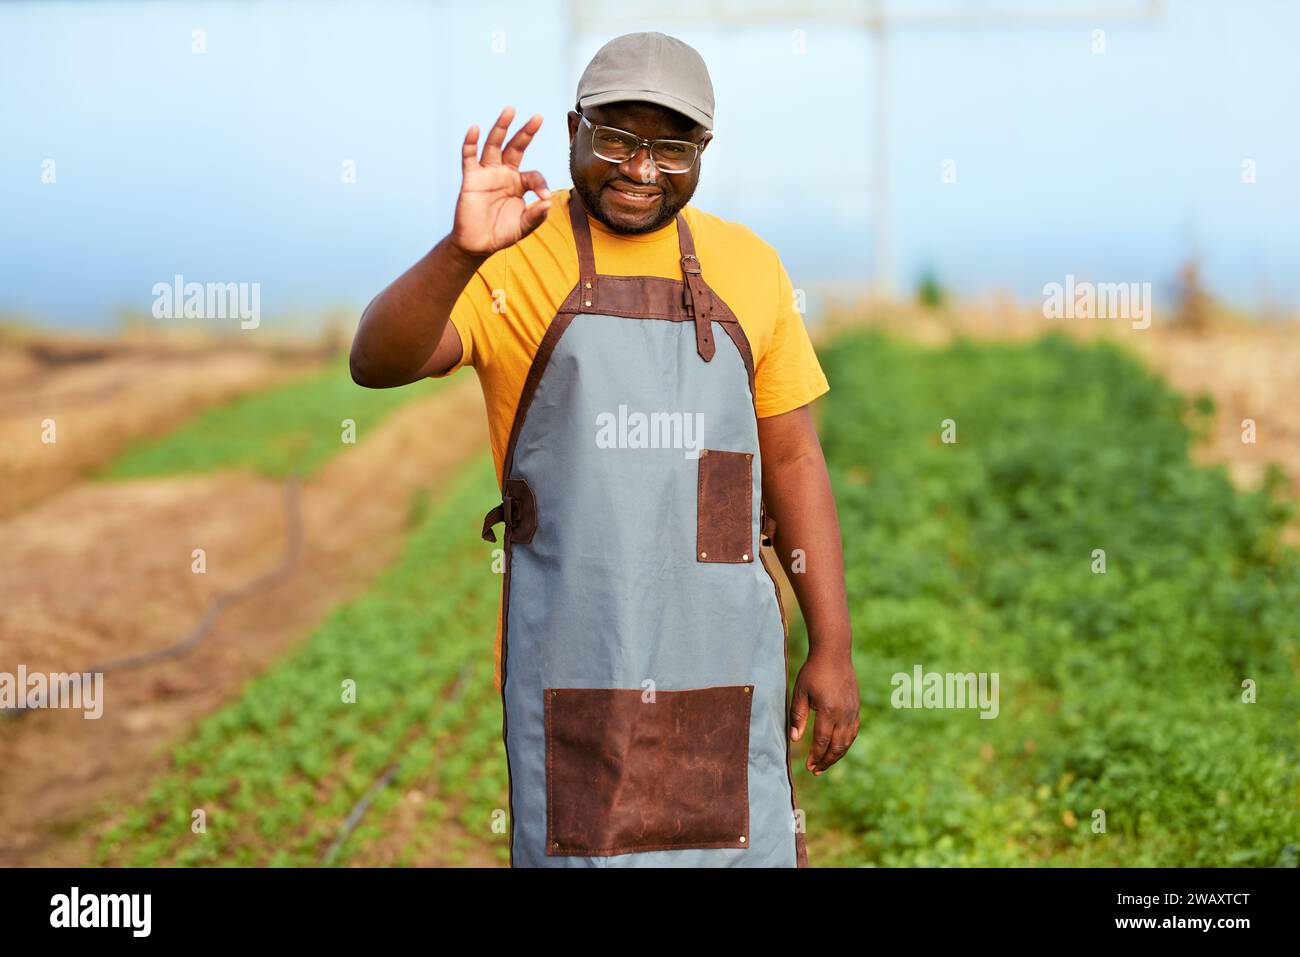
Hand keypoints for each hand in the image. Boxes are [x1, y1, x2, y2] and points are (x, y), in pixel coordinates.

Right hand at [451, 106, 550, 255]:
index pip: (534, 175)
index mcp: (519, 183)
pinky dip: (470, 143)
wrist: (478, 244)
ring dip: (501, 127)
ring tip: (509, 111)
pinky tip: (475, 129)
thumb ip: (536, 215)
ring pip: (494, 145)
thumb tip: (548, 201)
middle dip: (526, 132)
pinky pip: (469, 157)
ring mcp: (487, 174)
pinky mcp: (470, 179)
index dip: (540, 184)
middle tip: (538, 117)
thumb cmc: (501, 233)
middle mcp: (504, 173)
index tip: (543, 198)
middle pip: (516, 147)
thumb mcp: (524, 226)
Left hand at [789, 653, 859, 774]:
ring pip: (847, 741)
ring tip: (825, 764)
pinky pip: (853, 731)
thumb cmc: (813, 671)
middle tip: (815, 771)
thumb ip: (798, 716)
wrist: (834, 653)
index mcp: (828, 710)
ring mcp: (852, 711)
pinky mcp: (856, 707)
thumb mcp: (800, 692)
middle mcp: (844, 713)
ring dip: (837, 755)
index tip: (808, 766)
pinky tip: (837, 748)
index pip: (822, 741)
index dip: (815, 756)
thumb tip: (795, 739)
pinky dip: (846, 743)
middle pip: (837, 746)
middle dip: (826, 761)